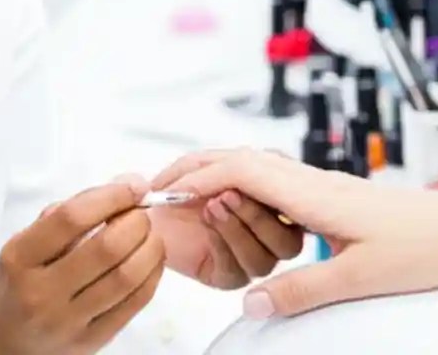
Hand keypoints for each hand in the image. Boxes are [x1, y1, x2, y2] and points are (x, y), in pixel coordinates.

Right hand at [0, 180, 166, 354]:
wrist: (0, 343)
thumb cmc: (14, 284)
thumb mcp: (22, 244)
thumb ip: (64, 215)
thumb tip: (123, 188)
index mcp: (19, 259)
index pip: (72, 219)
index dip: (111, 196)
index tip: (132, 186)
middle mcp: (41, 293)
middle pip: (106, 248)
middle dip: (136, 221)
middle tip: (141, 212)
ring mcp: (68, 322)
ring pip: (127, 277)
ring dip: (150, 247)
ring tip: (150, 235)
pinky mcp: (91, 341)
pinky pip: (135, 304)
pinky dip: (152, 274)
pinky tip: (150, 260)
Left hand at [142, 175, 301, 289]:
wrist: (144, 210)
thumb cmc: (174, 190)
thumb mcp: (203, 167)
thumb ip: (231, 164)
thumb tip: (257, 160)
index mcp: (267, 207)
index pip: (292, 210)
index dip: (277, 195)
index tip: (252, 176)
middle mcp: (263, 237)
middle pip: (287, 241)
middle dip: (256, 216)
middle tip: (229, 194)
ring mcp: (247, 259)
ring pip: (264, 259)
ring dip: (237, 229)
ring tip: (212, 207)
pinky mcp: (227, 277)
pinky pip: (236, 271)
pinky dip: (221, 244)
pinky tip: (207, 226)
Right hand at [154, 148, 437, 318]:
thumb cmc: (426, 249)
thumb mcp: (361, 279)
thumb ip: (303, 291)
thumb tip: (251, 304)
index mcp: (312, 194)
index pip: (238, 170)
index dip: (194, 178)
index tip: (160, 193)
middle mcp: (313, 181)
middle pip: (240, 156)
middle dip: (194, 165)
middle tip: (157, 184)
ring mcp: (324, 184)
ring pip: (257, 163)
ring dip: (217, 171)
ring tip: (186, 192)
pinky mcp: (334, 195)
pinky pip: (275, 177)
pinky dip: (243, 182)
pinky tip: (240, 205)